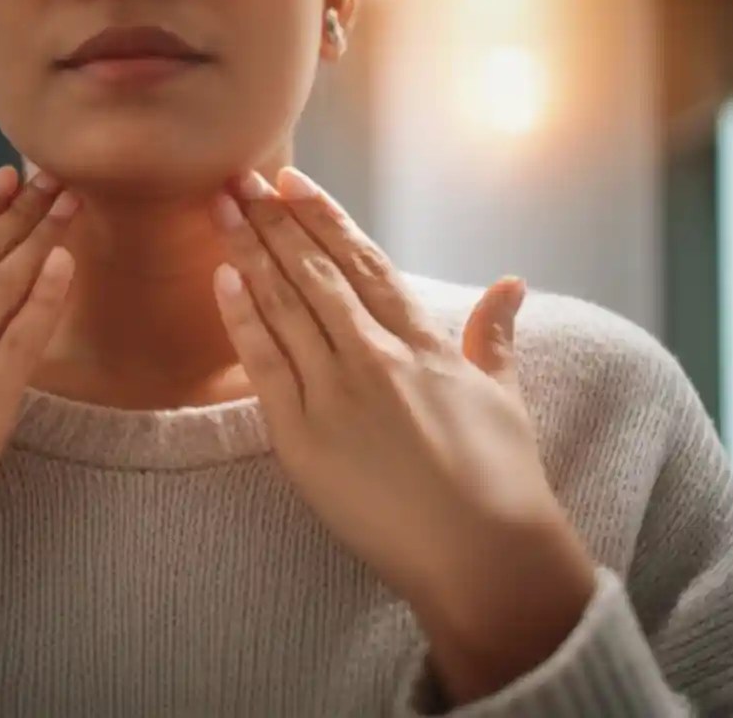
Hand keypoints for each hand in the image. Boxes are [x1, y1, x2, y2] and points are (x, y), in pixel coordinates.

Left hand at [209, 167, 596, 705]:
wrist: (482, 554)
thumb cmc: (499, 479)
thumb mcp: (503, 396)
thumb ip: (493, 335)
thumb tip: (511, 284)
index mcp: (422, 341)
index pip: (364, 261)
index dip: (324, 217)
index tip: (292, 181)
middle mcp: (376, 354)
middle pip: (314, 272)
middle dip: (274, 220)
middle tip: (239, 178)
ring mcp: (336, 393)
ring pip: (285, 305)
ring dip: (250, 251)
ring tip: (221, 208)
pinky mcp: (303, 437)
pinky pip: (265, 364)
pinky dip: (241, 317)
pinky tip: (221, 276)